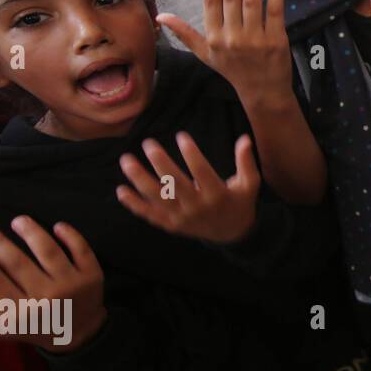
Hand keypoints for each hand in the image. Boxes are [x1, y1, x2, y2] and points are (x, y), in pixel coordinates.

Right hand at [0, 219, 105, 351]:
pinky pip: (82, 250)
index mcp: (20, 313)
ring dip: (32, 232)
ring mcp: (71, 285)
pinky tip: (57, 226)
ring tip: (18, 220)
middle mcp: (45, 298)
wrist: (80, 332)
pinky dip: (71, 236)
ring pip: (49, 252)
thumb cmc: (36, 325)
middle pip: (18, 264)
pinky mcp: (92, 275)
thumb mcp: (5, 329)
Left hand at [117, 133, 259, 244]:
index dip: (192, 153)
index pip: (201, 171)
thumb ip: (246, 162)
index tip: (181, 136)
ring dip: (139, 179)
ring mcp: (181, 218)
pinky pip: (149, 214)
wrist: (231, 234)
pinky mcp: (171, 225)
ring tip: (127, 161)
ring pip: (157, 198)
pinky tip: (121, 190)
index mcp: (217, 195)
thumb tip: (244, 139)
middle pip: (175, 183)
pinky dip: (134, 204)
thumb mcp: (249, 184)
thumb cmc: (240, 203)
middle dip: (160, 163)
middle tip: (148, 144)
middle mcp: (197, 207)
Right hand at [158, 0, 290, 109]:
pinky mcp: (276, 41)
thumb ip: (185, 33)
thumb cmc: (233, 70)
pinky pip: (275, 11)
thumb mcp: (205, 54)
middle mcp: (231, 37)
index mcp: (213, 38)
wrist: (263, 92)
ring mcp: (254, 39)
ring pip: (253, 0)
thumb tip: (160, 17)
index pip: (211, 1)